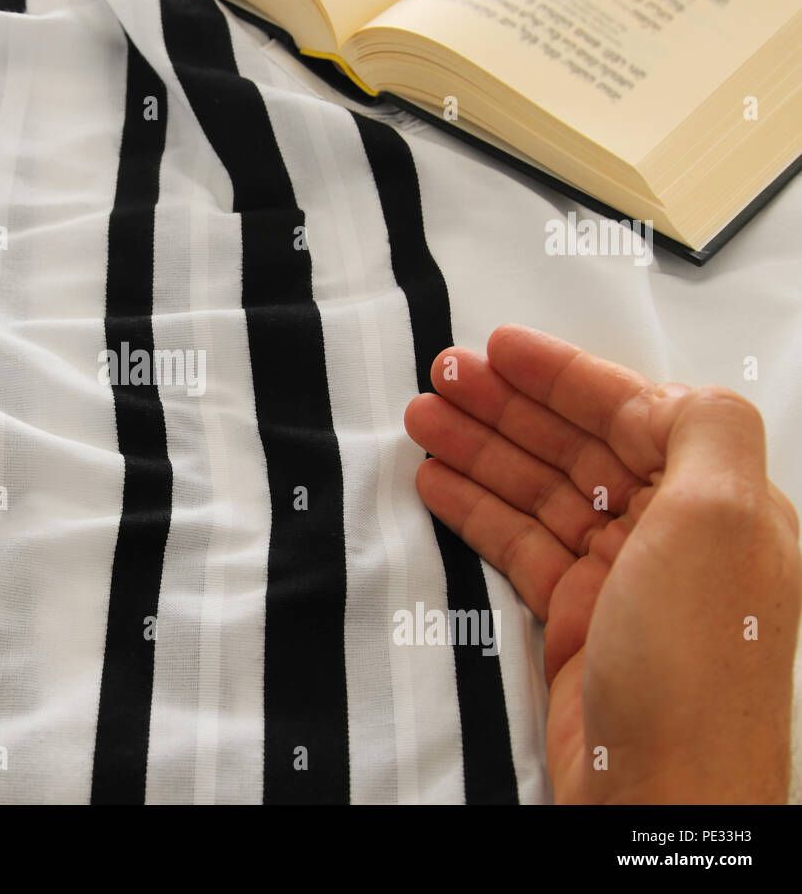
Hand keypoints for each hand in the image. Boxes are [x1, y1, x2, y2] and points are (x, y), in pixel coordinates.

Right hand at [405, 324, 799, 802]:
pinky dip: (474, 509)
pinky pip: (517, 545)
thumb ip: (706, 433)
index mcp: (717, 501)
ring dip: (479, 451)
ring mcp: (620, 579)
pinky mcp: (575, 621)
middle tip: (442, 375)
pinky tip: (436, 482)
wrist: (660, 796)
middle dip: (507, 406)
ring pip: (539, 492)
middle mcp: (671, 534)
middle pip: (577, 446)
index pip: (633, 413)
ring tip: (422, 419)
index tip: (501, 346)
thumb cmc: (694, 671)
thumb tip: (673, 388)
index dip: (563, 374)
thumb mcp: (720, 524)